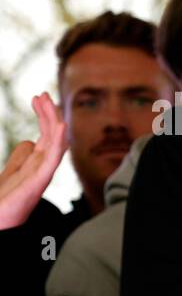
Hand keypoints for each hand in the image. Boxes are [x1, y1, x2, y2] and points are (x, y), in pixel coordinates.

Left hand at [0, 94, 67, 229]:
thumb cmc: (3, 201)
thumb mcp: (10, 172)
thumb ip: (20, 157)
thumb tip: (28, 141)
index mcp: (36, 163)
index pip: (45, 134)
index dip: (43, 115)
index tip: (37, 97)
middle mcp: (42, 166)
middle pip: (51, 135)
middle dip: (48, 113)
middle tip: (42, 94)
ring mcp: (42, 173)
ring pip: (55, 142)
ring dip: (53, 121)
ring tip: (47, 102)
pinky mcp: (39, 180)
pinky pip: (54, 159)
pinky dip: (59, 141)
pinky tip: (61, 126)